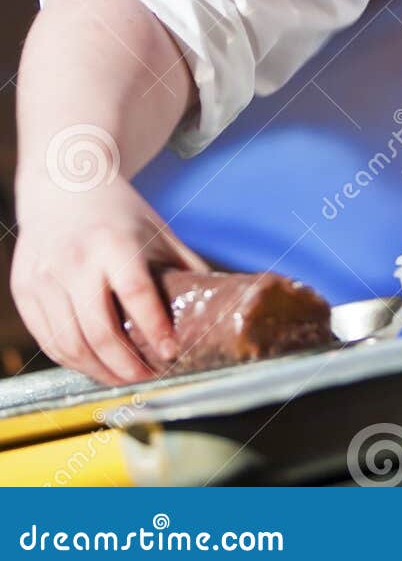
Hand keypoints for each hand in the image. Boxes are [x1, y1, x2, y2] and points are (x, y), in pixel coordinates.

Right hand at [11, 173, 211, 386]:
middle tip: (149, 377)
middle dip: (127, 366)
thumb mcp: (157, 230)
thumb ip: (184, 267)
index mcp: (113, 242)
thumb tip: (219, 305)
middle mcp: (75, 260)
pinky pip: (48, 341)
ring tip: (125, 378)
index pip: (135, 293)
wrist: (64, 183)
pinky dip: (73, 362)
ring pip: (70, 344)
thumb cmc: (118, 211)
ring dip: (100, 372)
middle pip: (99, 331)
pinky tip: (95, 366)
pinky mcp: (24, 290)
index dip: (153, 328)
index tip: (170, 352)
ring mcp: (44, 277)